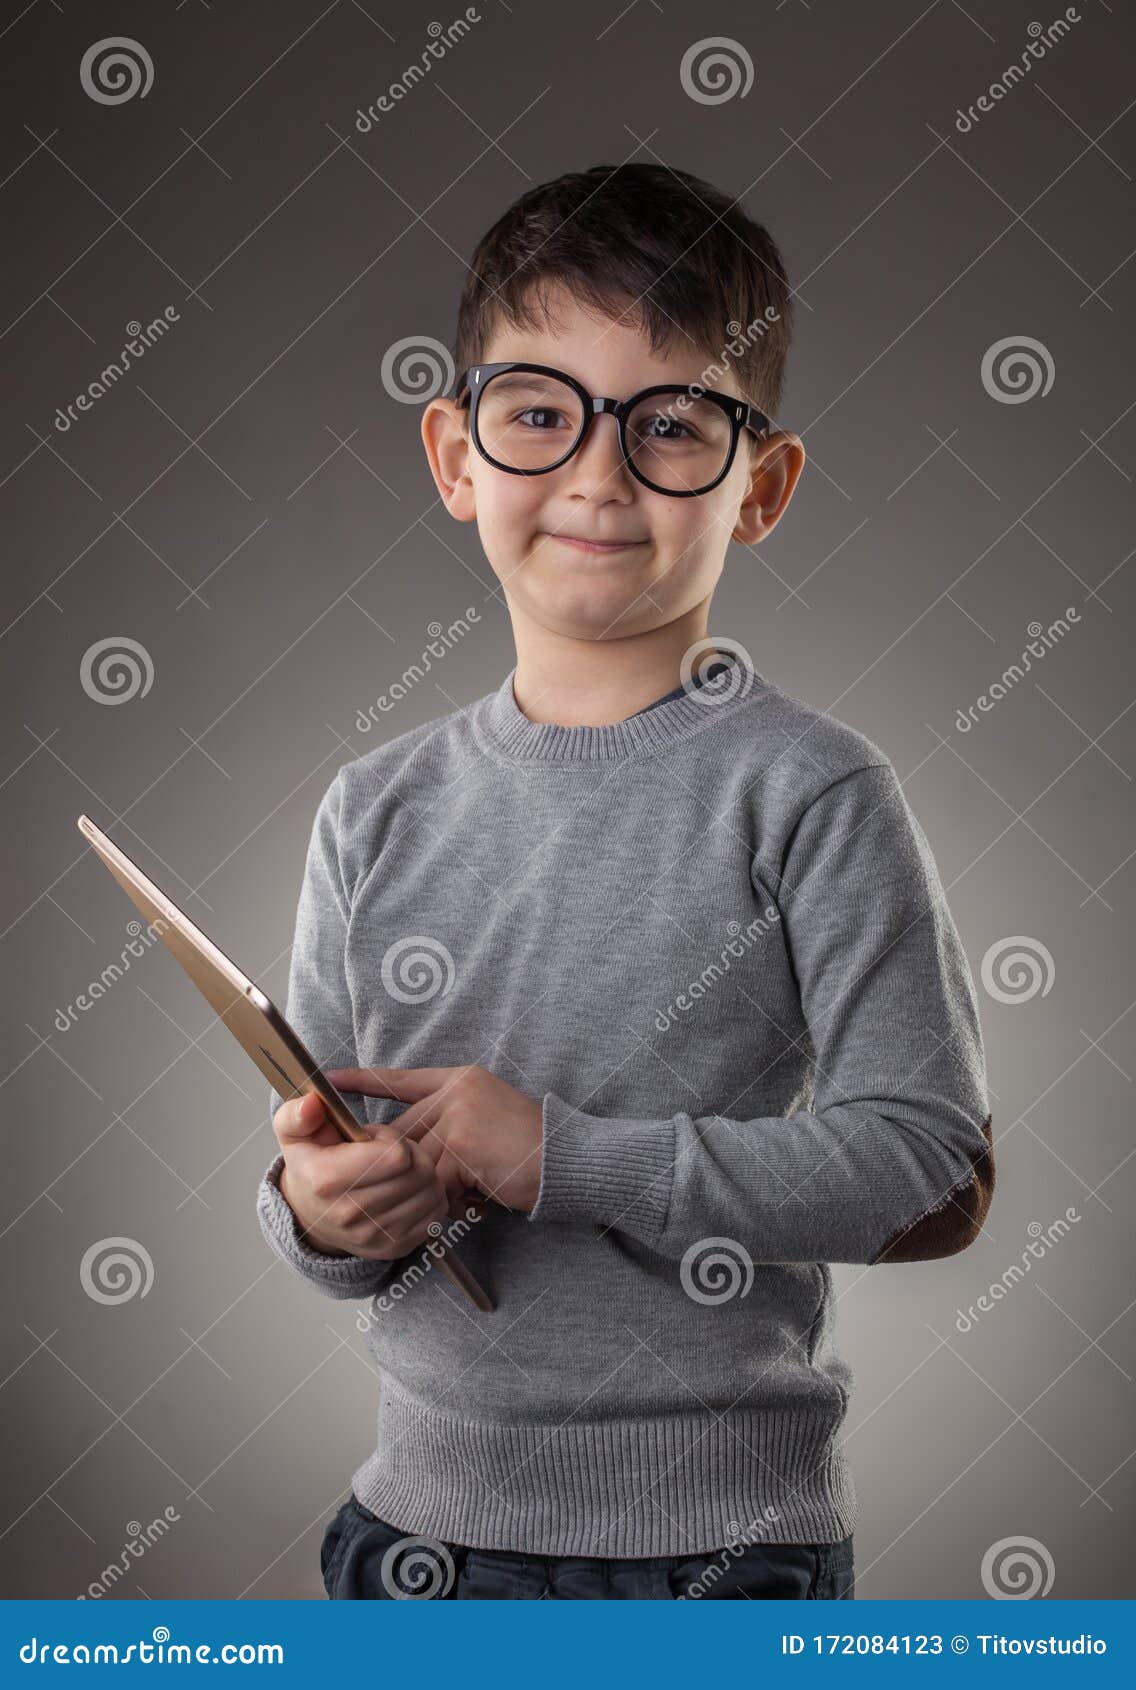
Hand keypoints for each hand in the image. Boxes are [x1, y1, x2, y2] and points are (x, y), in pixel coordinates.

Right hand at [271, 1091, 450, 1260]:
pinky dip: (429, 1197)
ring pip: (431, 1192)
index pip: (396, 1154)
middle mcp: (350, 1214)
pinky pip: (436, 1214)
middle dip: (412, 1153)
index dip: (391, 1137)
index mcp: (327, 1180)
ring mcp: (373, 1236)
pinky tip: (409, 1189)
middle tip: (393, 1153)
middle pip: (419, 1173)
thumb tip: (311, 1103)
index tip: (375, 1139)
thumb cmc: (310, 1165)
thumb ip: (298, 1113)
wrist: (309, 1214)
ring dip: (424, 1174)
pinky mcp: (394, 1248)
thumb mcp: (293, 1132)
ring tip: (400, 1170)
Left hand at [325, 1065, 544, 1214]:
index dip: (362, 1079)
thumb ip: (449, 1124)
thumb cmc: (530, 1148)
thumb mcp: (487, 1118)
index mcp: (459, 1079)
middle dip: (403, 1166)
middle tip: (423, 1187)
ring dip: (435, 1190)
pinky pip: (433, 1181)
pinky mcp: (461, 1144)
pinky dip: (449, 1201)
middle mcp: (455, 1091)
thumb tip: (408, 1152)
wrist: (568, 1159)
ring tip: (465, 1200)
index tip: (328, 1078)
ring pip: (416, 1162)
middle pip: (402, 1132)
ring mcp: (457, 1115)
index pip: (400, 1078)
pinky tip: (475, 1205)